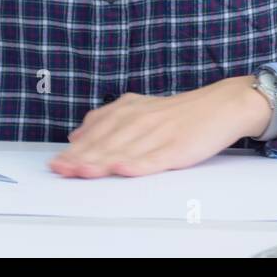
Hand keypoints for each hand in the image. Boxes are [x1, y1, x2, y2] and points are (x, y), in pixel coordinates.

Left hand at [49, 76, 271, 177]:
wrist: (220, 105)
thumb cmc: (178, 112)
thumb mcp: (138, 108)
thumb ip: (106, 120)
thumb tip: (76, 136)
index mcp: (128, 110)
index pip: (95, 132)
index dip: (74, 150)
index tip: (56, 163)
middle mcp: (140, 120)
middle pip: (105, 143)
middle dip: (80, 158)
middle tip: (61, 170)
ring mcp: (158, 134)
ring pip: (124, 151)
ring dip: (100, 163)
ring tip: (81, 172)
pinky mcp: (177, 147)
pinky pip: (154, 158)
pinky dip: (138, 165)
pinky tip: (123, 170)